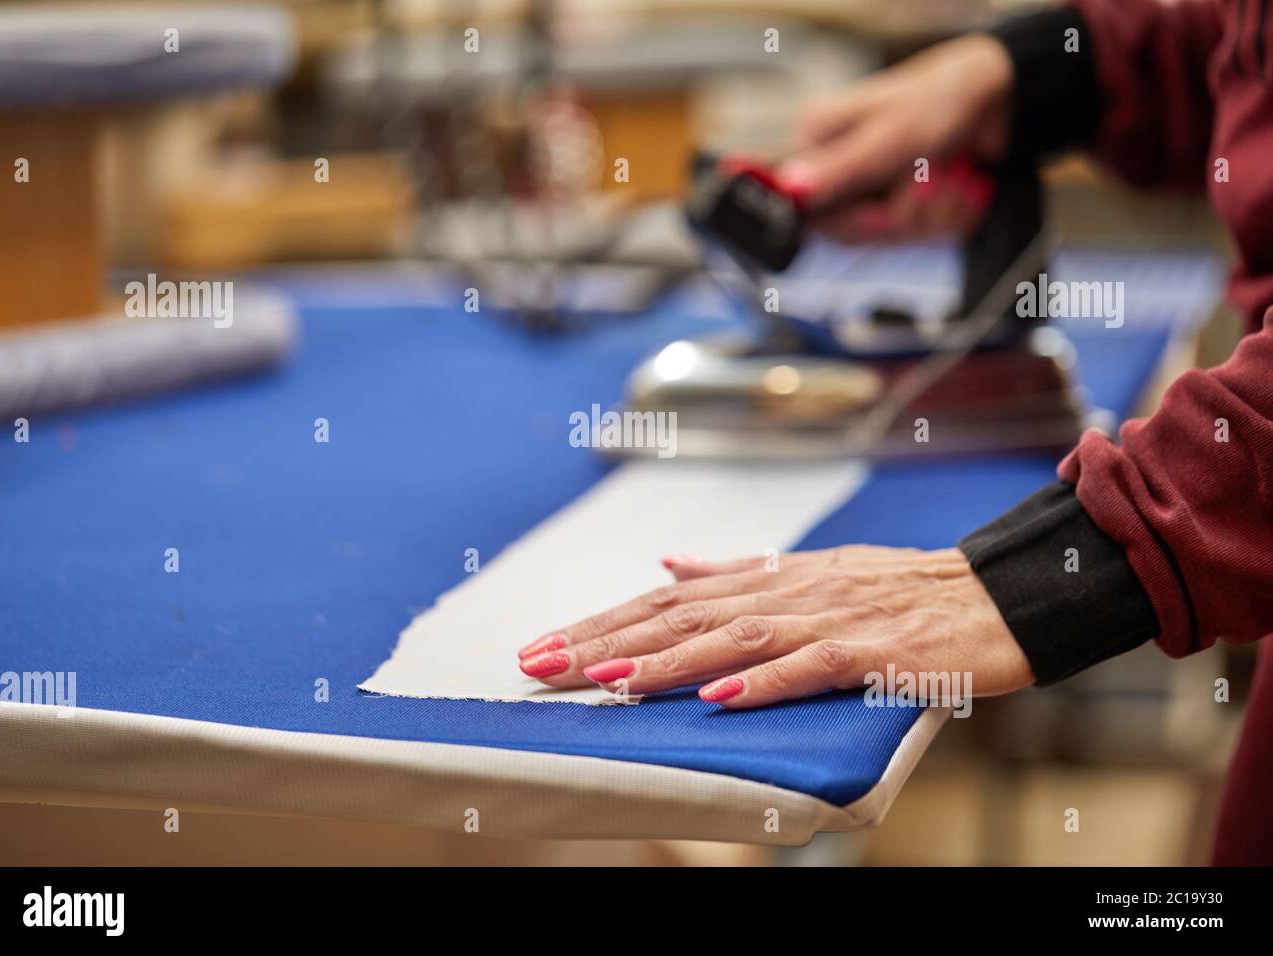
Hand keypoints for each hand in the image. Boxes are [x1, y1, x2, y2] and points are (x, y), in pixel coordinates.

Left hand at [517, 545, 1034, 708]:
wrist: (996, 596)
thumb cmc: (903, 592)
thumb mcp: (812, 572)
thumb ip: (739, 572)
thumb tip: (672, 565)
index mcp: (771, 578)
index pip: (667, 600)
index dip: (603, 621)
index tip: (543, 645)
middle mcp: (788, 592)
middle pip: (681, 615)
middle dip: (606, 640)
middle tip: (539, 664)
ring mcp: (830, 618)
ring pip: (734, 637)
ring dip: (666, 659)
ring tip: (606, 677)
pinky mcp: (875, 651)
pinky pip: (812, 666)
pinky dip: (765, 680)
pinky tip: (719, 695)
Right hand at [777, 34, 1014, 242]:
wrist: (998, 99)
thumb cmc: (939, 100)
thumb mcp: (889, 136)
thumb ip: (839, 168)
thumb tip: (789, 187)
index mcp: (815, 144)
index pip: (808, 214)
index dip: (852, 220)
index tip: (885, 211)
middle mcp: (836, 171)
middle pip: (854, 232)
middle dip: (905, 211)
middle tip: (932, 175)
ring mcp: (870, 192)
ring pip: (893, 237)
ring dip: (937, 209)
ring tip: (954, 170)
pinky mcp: (903, 208)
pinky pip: (922, 237)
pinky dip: (952, 213)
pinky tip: (962, 182)